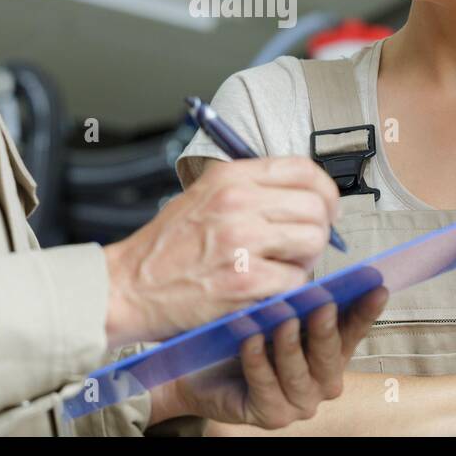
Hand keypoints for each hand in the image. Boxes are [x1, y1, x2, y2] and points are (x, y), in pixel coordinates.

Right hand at [102, 157, 340, 345]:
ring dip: (306, 258)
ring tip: (284, 266)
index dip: (324, 189)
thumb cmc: (165, 248)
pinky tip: (268, 287)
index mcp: (230, 177)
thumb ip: (250, 190)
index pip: (302, 169)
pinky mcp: (245, 281)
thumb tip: (301, 196)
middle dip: (319, 228)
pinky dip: (289, 287)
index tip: (326, 206)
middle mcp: (238, 203)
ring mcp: (242, 242)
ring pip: (312, 241)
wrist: (129, 286)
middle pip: (314, 206)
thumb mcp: (202, 196)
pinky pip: (295, 279)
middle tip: (306, 244)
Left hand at [165, 289, 388, 429]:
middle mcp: (323, 381)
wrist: (201, 371)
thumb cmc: (246, 337)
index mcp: (331, 353)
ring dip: (289, 343)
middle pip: (330, 356)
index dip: (366, 311)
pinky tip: (249, 338)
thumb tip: (313, 271)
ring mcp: (300, 402)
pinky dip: (257, 360)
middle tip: (321, 303)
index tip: (377, 287)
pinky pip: (265, 386)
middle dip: (325, 329)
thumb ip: (299, 301)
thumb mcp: (276, 313)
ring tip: (280, 317)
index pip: (354, 331)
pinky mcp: (272, 415)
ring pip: (298, 373)